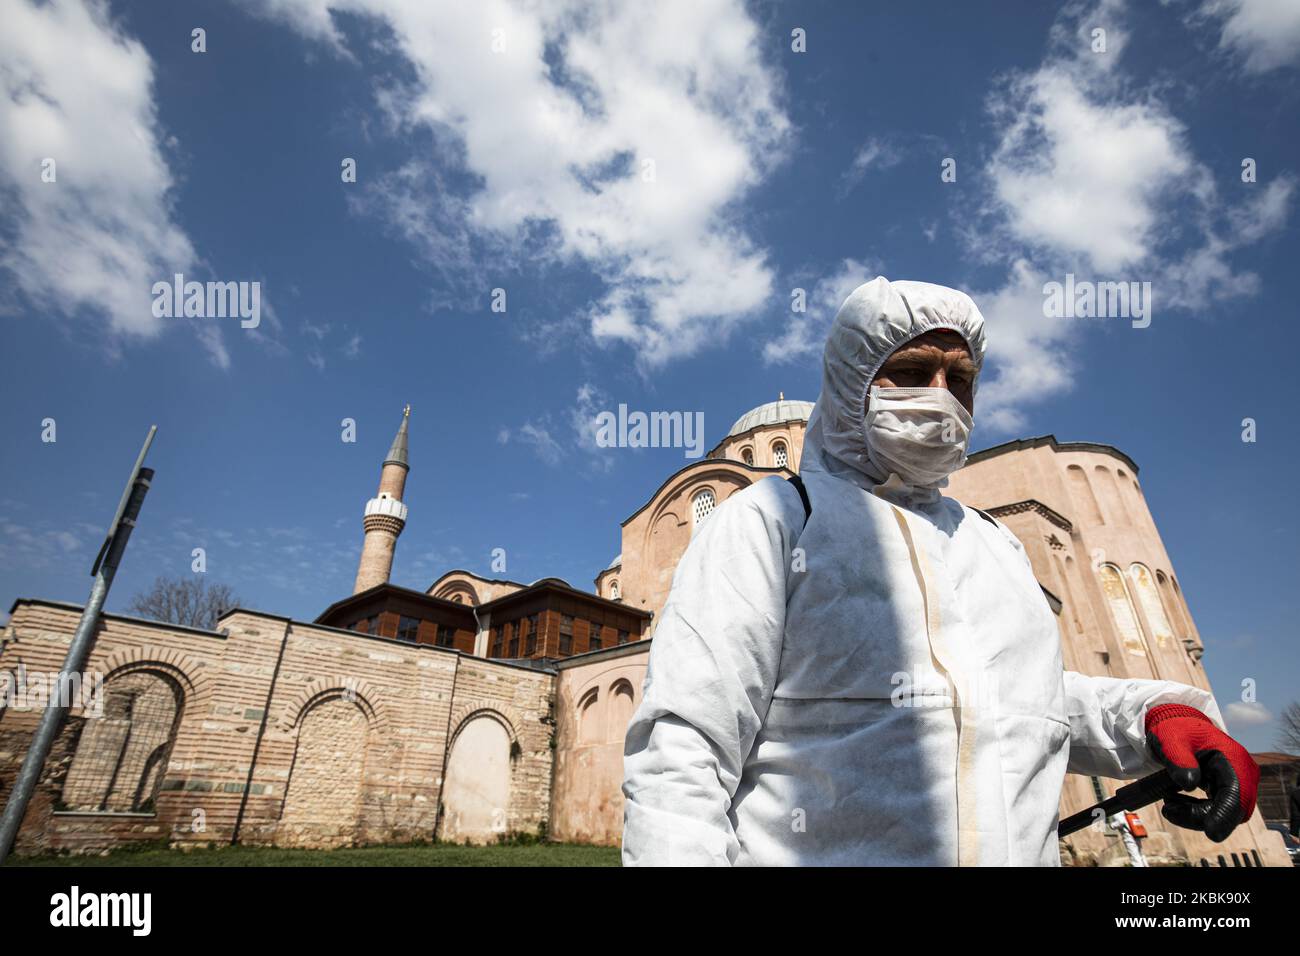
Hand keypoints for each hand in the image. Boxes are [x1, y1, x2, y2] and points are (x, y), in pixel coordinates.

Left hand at [1145, 703, 1258, 842]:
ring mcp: (1238, 783)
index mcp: (1234, 759)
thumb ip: (1178, 759)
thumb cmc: (1175, 729)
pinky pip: (1218, 810)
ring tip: (1168, 802)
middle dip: (1202, 816)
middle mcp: (1243, 773)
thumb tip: (1188, 784)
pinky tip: (1175, 801)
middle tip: (1168, 808)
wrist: (1178, 725)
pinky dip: (1197, 811)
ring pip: (1226, 814)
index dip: (1225, 815)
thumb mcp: (1171, 739)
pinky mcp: (1228, 790)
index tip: (1211, 832)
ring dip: (1197, 815)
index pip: (1237, 794)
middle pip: (1234, 810)